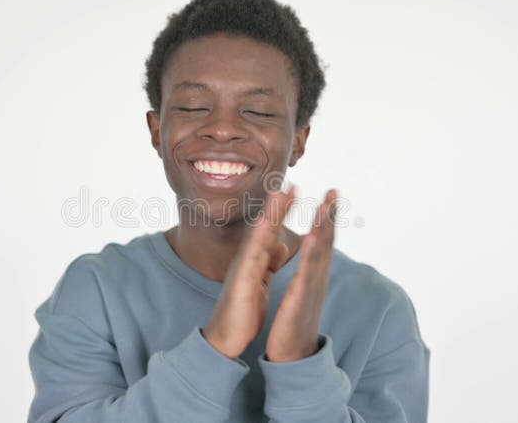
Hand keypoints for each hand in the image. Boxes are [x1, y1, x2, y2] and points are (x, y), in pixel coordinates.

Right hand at [202, 185, 296, 358]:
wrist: (224, 338)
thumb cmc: (242, 311)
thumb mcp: (260, 282)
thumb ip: (268, 262)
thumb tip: (279, 244)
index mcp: (255, 260)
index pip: (270, 229)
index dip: (281, 208)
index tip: (293, 188)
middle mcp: (247, 259)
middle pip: (264, 226)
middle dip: (277, 203)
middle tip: (289, 179)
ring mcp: (243, 269)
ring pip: (258, 236)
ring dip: (269, 213)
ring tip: (280, 192)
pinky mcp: (242, 282)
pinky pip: (252, 257)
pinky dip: (260, 240)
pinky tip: (268, 225)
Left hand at [265, 189, 337, 361]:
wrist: (293, 357)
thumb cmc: (294, 324)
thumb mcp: (300, 293)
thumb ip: (305, 274)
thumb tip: (307, 258)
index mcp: (312, 276)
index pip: (320, 241)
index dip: (326, 217)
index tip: (330, 194)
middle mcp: (316, 279)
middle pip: (325, 242)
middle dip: (330, 215)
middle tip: (334, 189)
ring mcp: (311, 288)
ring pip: (319, 253)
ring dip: (323, 227)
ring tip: (326, 205)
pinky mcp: (300, 300)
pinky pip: (306, 273)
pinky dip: (310, 254)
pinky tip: (310, 237)